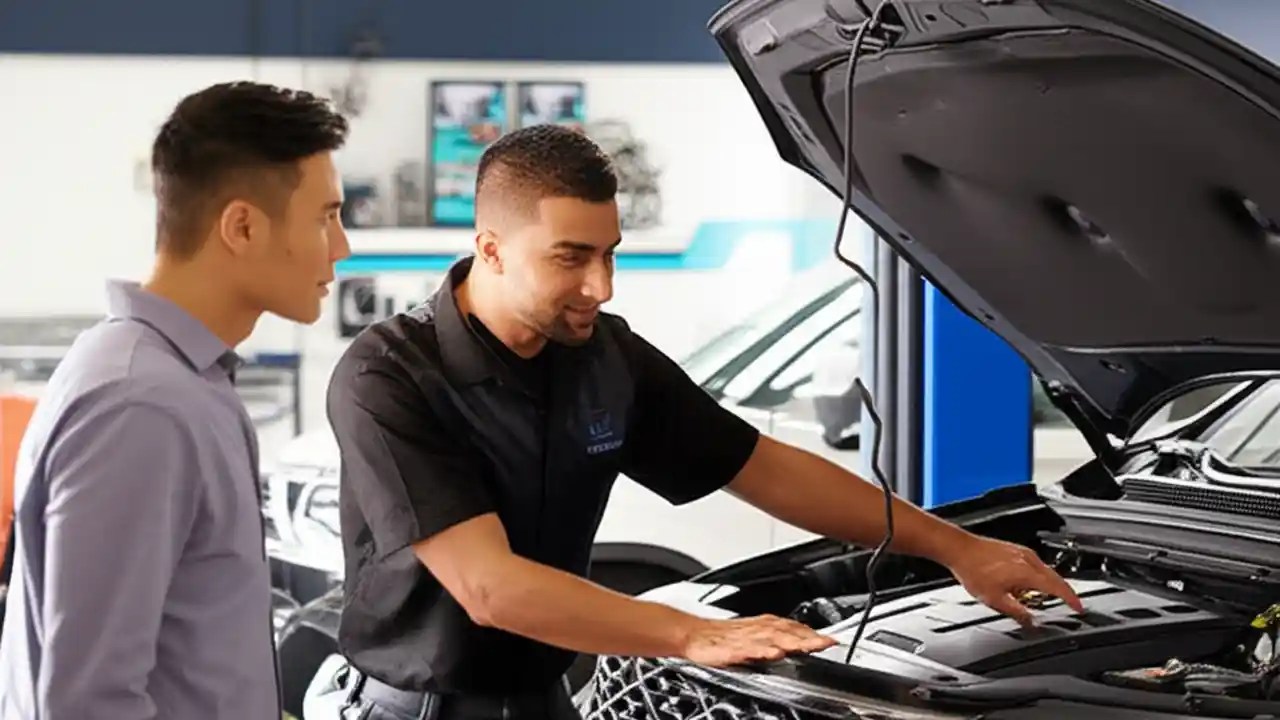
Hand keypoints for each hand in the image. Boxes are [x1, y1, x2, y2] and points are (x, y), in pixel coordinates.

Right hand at [680, 615, 836, 666]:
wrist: (692, 635)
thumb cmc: (721, 638)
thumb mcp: (751, 636)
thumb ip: (774, 639)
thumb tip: (795, 644)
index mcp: (765, 626)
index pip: (794, 628)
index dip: (813, 634)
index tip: (833, 640)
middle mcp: (758, 630)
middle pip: (788, 632)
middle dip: (809, 638)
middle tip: (828, 643)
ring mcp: (746, 639)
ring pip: (773, 639)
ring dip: (792, 641)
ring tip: (809, 646)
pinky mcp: (731, 649)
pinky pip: (749, 649)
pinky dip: (763, 650)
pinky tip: (774, 653)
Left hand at [945, 535, 1084, 626]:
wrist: (959, 549)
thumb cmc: (973, 570)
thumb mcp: (994, 599)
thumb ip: (1017, 612)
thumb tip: (1031, 623)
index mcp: (1028, 572)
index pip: (1058, 588)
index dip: (1072, 600)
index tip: (1079, 608)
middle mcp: (1028, 560)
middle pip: (1056, 578)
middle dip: (1065, 592)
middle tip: (1070, 604)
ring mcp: (1022, 552)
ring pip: (1046, 570)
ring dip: (1052, 584)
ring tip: (1049, 597)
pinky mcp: (1015, 549)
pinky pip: (1036, 564)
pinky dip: (1040, 575)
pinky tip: (1030, 583)